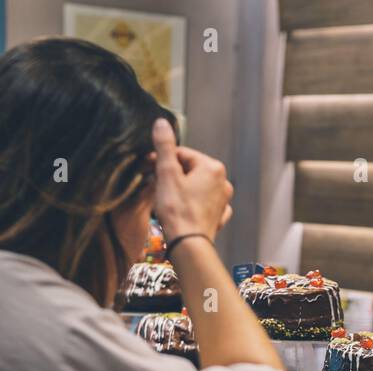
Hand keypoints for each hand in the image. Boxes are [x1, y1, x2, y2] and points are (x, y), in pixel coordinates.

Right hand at [150, 118, 232, 240]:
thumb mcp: (166, 173)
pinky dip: (192, 204)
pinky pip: (202, 204)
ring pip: (196, 187)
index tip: (149, 168)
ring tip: (167, 201)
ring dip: (181, 189)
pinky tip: (182, 211)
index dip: (163, 160)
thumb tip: (162, 123)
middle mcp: (223, 182)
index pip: (182, 155)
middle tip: (157, 186)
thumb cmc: (177, 210)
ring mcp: (223, 201)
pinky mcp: (218, 217)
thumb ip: (165, 146)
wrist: (188, 245)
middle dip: (172, 176)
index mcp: (212, 167)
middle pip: (190, 170)